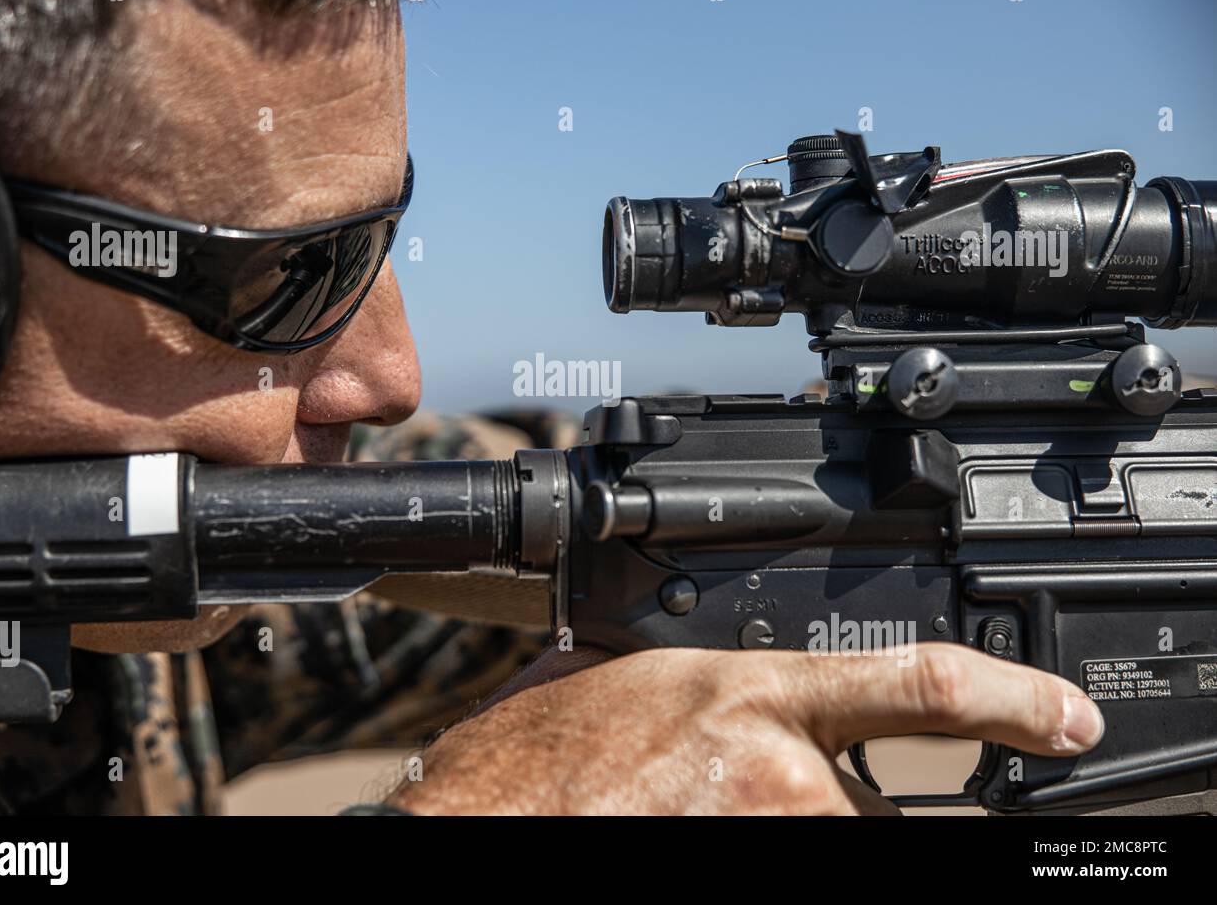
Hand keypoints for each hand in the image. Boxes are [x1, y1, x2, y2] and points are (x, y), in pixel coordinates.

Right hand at [388, 644, 1103, 813]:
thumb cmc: (536, 757)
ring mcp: (770, 834)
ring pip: (838, 840)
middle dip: (834, 807)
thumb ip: (710, 672)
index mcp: (749, 690)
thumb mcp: (631, 672)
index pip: (917, 685)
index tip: (1065, 720)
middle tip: (746, 800)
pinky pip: (801, 865)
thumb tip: (745, 677)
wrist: (482, 828)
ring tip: (696, 810)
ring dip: (794, 830)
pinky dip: (768, 845)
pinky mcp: (753, 877)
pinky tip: (696, 825)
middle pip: (874, 803)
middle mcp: (777, 770)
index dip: (1010, 700)